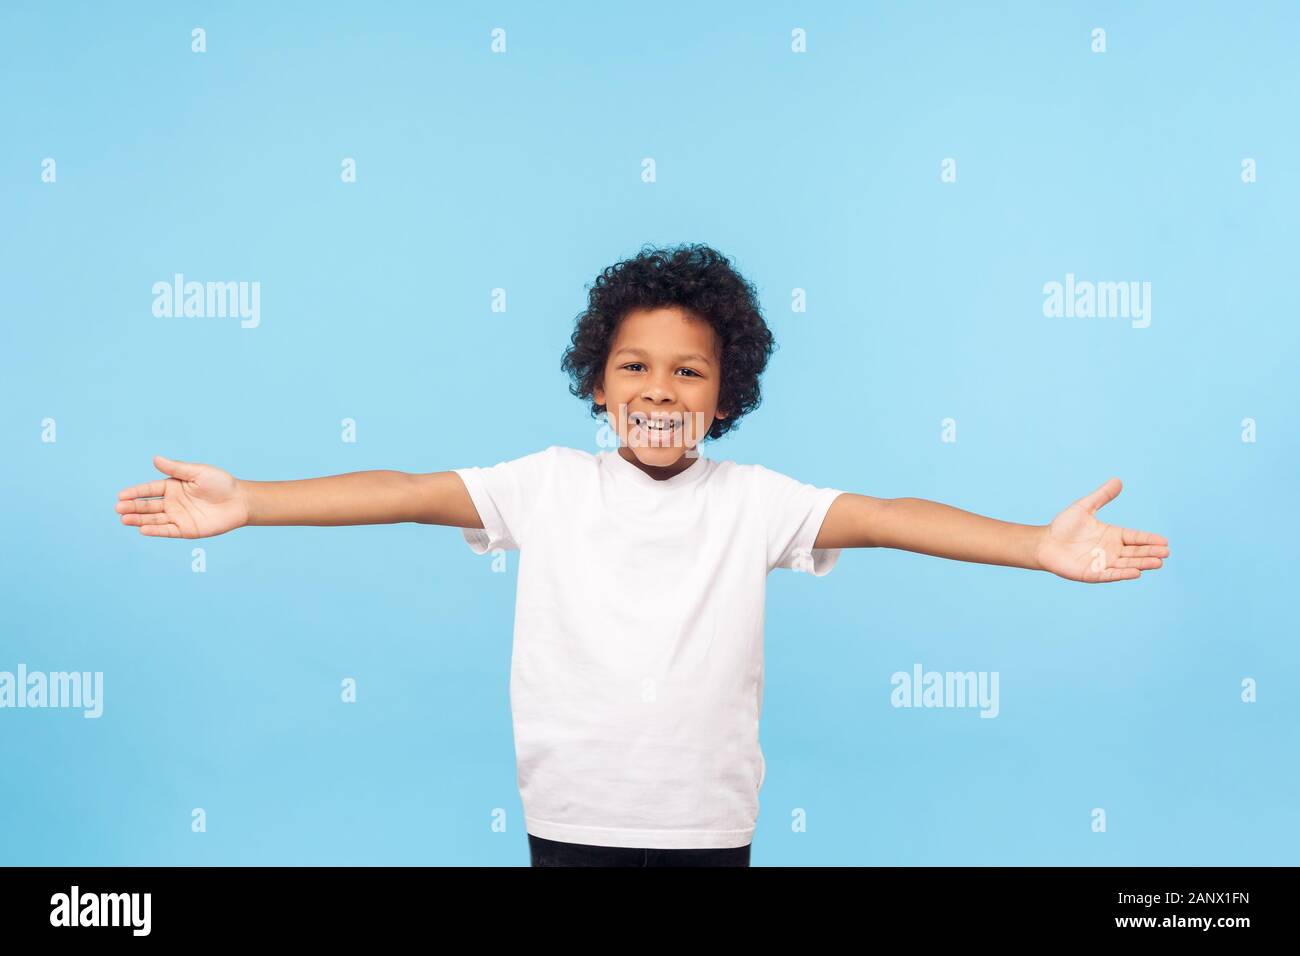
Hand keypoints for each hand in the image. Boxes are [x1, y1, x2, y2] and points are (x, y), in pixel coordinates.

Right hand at [115, 455, 249, 537]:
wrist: (240, 501)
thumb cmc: (221, 483)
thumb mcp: (198, 472)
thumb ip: (176, 468)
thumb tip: (155, 459)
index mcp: (173, 487)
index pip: (149, 490)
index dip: (135, 493)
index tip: (121, 495)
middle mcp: (172, 502)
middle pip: (148, 506)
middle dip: (132, 507)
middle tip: (118, 508)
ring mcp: (178, 517)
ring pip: (154, 519)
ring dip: (138, 520)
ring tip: (124, 519)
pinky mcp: (186, 530)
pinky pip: (167, 530)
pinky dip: (155, 530)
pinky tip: (142, 529)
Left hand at [1035, 478, 1168, 582]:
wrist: (1044, 542)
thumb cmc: (1064, 526)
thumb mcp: (1084, 507)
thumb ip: (1102, 496)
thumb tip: (1118, 480)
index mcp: (1112, 535)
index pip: (1136, 537)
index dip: (1149, 539)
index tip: (1164, 541)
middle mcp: (1111, 550)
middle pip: (1136, 552)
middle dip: (1151, 552)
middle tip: (1166, 553)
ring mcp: (1103, 563)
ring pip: (1128, 564)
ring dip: (1143, 564)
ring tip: (1158, 562)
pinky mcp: (1093, 574)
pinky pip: (1111, 574)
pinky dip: (1123, 574)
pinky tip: (1136, 572)